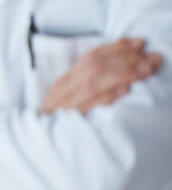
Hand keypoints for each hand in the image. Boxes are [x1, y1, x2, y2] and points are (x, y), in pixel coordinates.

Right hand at [41, 38, 161, 114]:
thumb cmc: (58, 123)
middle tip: (153, 57)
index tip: (139, 42)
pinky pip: (89, 104)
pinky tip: (125, 90)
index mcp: (65, 81)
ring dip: (125, 73)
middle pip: (96, 66)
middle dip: (127, 58)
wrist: (37, 147)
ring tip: (147, 69)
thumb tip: (122, 76)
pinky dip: (107, 95)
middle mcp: (64, 89)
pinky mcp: (70, 120)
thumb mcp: (68, 100)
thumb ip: (88, 86)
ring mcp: (66, 104)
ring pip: (95, 81)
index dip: (117, 47)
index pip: (92, 57)